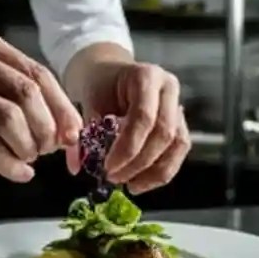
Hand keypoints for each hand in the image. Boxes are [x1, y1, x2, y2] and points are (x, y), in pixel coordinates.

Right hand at [0, 29, 80, 180]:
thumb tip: (65, 130)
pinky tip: (18, 172)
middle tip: (49, 150)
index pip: (38, 73)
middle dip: (48, 127)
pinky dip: (9, 163)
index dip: (62, 107)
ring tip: (29, 158)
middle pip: (28, 93)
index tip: (73, 134)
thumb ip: (16, 96)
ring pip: (9, 116)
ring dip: (29, 145)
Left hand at [66, 61, 188, 193]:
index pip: (144, 117)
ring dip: (155, 171)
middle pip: (164, 133)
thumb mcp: (89, 100)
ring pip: (178, 144)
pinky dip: (161, 170)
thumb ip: (87, 131)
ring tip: (131, 185)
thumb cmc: (99, 84)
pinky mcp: (181, 122)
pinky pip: (178, 150)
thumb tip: (78, 166)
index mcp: (147, 76)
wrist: (110, 71)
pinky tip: (141, 181)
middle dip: (140, 162)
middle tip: (115, 178)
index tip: (108, 167)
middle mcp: (169, 88)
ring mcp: (179, 105)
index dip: (128, 147)